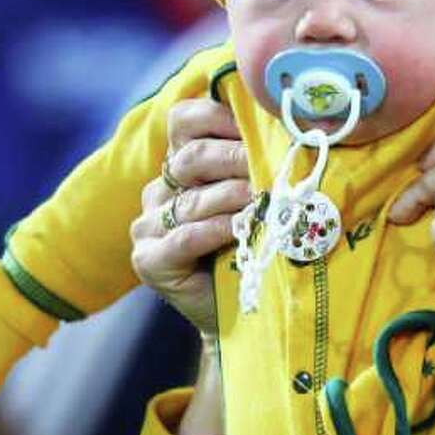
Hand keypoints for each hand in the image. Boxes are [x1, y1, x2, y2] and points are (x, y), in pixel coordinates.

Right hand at [130, 96, 249, 338]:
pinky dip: (216, 231)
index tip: (259, 128)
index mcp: (179, 168)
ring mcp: (148, 227)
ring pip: (191, 201)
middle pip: (190, 158)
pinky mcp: (148, 260)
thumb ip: (255, 167)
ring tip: (266, 201)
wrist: (239, 317)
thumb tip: (286, 133)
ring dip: (234, 198)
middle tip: (272, 167)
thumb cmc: (250, 253)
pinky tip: (240, 231)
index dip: (219, 118)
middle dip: (236, 158)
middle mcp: (158, 193)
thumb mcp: (254, 202)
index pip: (184, 122)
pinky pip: (185, 237)